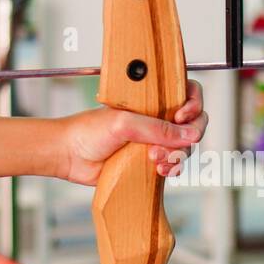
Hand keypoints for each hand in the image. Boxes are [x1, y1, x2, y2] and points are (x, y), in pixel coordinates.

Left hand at [58, 80, 206, 185]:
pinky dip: (172, 168)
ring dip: (175, 155)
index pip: (188, 92)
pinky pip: (174, 164)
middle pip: (193, 122)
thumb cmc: (88, 131)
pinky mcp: (150, 161)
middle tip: (167, 145)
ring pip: (185, 147)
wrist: (70, 156)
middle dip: (186, 136)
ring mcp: (156, 140)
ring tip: (154, 159)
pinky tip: (159, 170)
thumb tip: (189, 134)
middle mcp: (157, 117)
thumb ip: (158, 128)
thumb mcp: (124, 123)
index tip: (181, 116)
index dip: (193, 104)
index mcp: (152, 99)